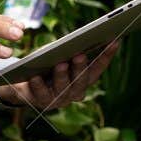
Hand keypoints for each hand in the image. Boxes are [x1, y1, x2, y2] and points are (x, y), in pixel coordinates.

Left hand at [0, 40, 119, 110]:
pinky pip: (42, 94)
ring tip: (60, 64)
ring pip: (63, 89)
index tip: (114, 40)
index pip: (98, 68)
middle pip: (81, 81)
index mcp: (84, 80)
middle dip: (81, 67)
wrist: (26, 84)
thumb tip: (80, 37)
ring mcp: (60, 99)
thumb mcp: (59, 55)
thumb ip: (70, 50)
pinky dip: (38, 85)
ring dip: (62, 76)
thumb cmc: (48, 65)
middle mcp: (75, 92)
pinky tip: (35, 76)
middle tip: (80, 55)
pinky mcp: (43, 102)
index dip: (107, 55)